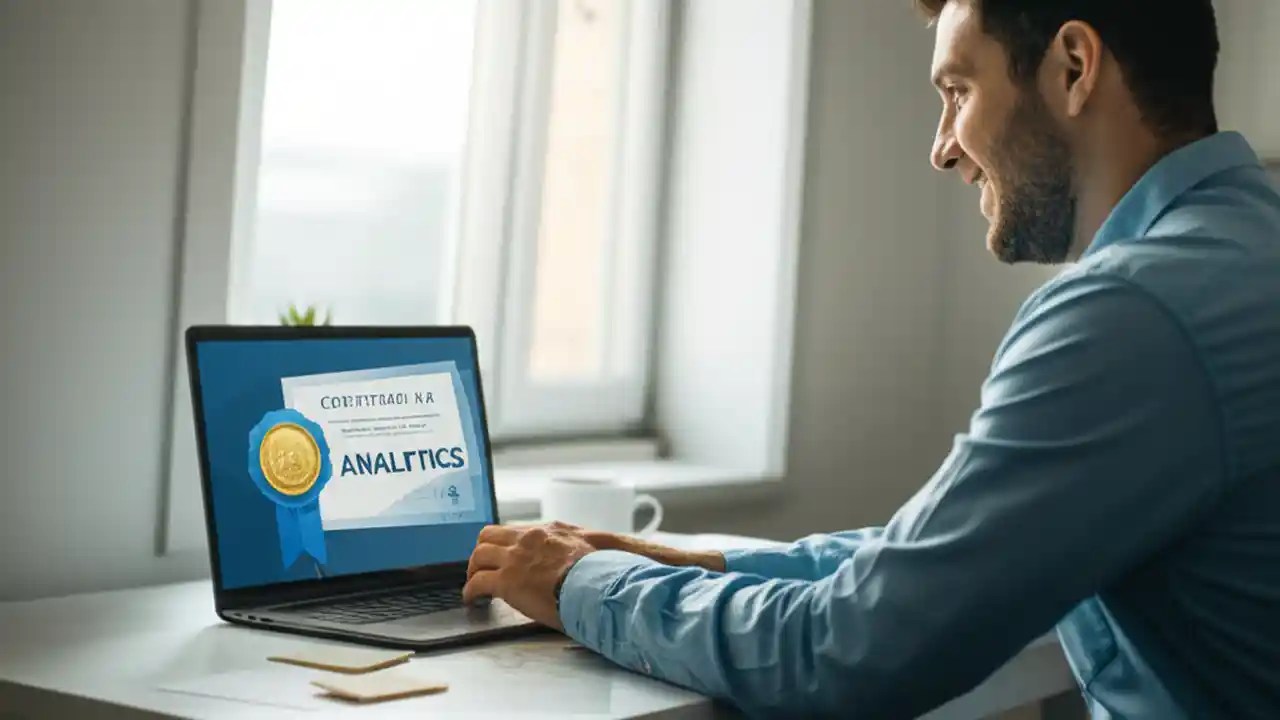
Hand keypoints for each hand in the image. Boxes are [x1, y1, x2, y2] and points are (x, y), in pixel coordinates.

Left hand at [463, 523, 597, 630]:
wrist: (597, 586)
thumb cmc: (600, 571)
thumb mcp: (597, 544)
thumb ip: (588, 542)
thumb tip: (605, 545)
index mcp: (547, 531)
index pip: (516, 530)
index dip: (505, 544)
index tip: (505, 555)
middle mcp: (527, 539)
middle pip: (489, 536)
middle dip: (482, 551)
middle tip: (481, 567)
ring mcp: (515, 559)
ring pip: (478, 555)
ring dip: (473, 569)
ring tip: (474, 584)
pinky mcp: (507, 581)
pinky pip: (477, 583)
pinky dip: (471, 591)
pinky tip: (472, 600)